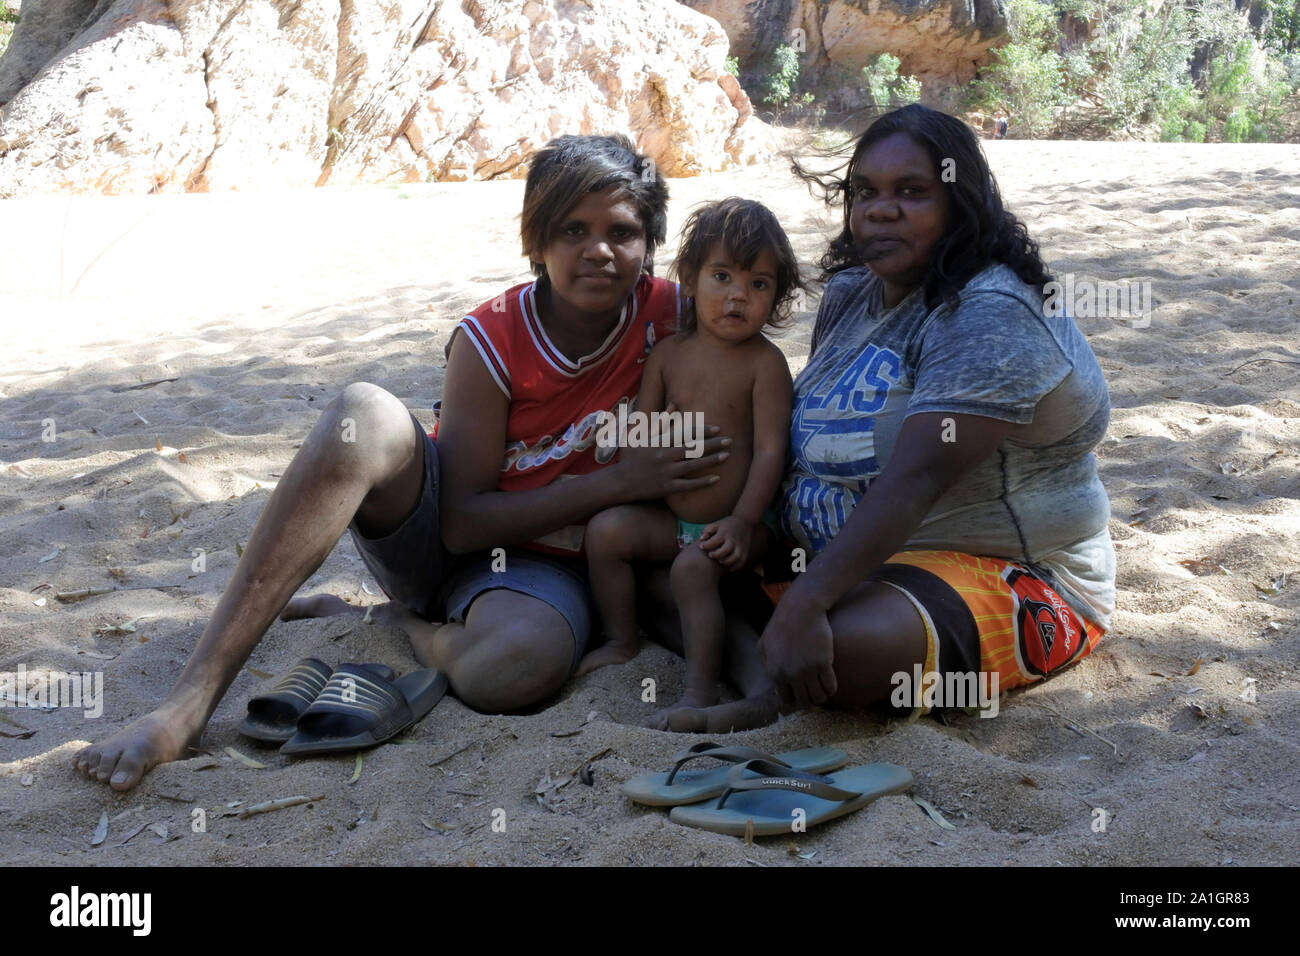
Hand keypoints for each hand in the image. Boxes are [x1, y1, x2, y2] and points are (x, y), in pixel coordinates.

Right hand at [613, 401, 730, 501]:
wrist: (619, 482)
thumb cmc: (631, 458)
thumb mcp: (641, 437)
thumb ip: (659, 423)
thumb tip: (673, 407)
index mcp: (660, 443)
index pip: (685, 434)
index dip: (703, 431)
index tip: (717, 428)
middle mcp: (665, 456)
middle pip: (694, 448)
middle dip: (713, 444)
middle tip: (730, 440)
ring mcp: (667, 473)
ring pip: (694, 465)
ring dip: (712, 460)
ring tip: (727, 456)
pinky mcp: (667, 488)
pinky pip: (689, 485)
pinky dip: (703, 482)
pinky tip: (716, 479)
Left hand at [697, 515, 752, 571]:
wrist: (744, 522)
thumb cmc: (726, 525)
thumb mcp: (716, 524)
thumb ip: (707, 530)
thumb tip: (701, 539)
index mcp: (725, 532)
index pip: (715, 541)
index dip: (706, 545)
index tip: (702, 547)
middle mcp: (733, 540)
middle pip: (726, 550)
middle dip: (716, 555)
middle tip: (710, 555)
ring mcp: (740, 546)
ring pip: (735, 557)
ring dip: (726, 562)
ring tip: (720, 561)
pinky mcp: (745, 551)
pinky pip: (742, 561)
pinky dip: (736, 566)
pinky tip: (729, 567)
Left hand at [758, 593, 837, 709]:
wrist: (801, 608)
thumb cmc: (781, 623)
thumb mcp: (764, 643)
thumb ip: (766, 663)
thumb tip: (773, 678)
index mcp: (775, 673)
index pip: (786, 699)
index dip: (795, 698)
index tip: (801, 693)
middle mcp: (790, 675)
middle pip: (803, 701)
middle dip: (809, 700)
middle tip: (813, 693)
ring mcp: (807, 670)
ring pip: (818, 698)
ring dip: (822, 697)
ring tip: (823, 691)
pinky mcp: (823, 663)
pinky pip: (830, 687)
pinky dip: (831, 689)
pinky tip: (831, 685)